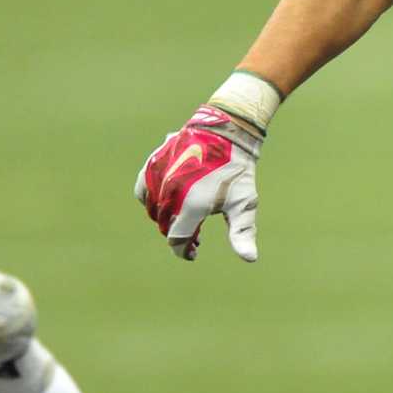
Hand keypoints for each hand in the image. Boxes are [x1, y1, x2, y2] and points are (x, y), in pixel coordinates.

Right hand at [134, 104, 263, 261]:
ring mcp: (159, 178)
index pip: (177, 239)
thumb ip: (242, 233)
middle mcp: (170, 193)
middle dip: (179, 235)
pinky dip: (151, 201)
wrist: (225, 133)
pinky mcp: (153, 164)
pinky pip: (143, 191)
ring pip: (154, 211)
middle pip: (165, 226)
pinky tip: (166, 202)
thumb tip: (250, 259)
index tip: (193, 253)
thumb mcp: (244, 203)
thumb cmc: (237, 171)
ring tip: (183, 219)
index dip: (183, 251)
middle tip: (196, 237)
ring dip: (165, 220)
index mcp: (191, 205)